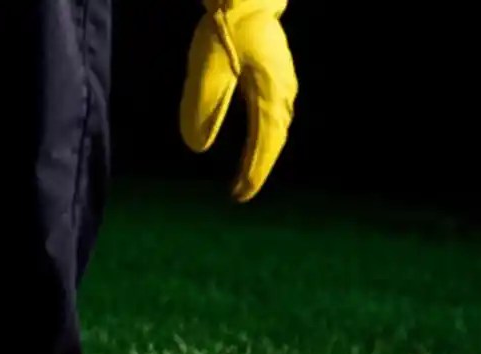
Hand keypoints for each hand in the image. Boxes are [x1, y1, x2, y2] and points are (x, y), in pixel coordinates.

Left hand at [179, 0, 297, 201]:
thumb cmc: (226, 32)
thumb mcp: (206, 70)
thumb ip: (202, 107)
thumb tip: (196, 147)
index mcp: (269, 95)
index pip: (264, 143)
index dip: (253, 172)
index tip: (241, 195)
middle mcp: (283, 93)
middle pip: (274, 140)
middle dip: (258, 169)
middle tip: (241, 193)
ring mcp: (283, 84)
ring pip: (276, 129)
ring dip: (263, 155)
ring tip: (248, 176)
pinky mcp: (276, 77)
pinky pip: (273, 117)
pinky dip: (264, 138)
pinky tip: (256, 144)